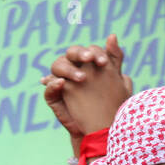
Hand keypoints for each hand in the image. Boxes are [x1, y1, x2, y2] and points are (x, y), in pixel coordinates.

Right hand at [41, 34, 131, 150]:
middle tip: (90, 60)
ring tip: (81, 78)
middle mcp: (73, 69)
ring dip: (68, 69)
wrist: (102, 128)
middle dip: (79, 54)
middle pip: (70, 54)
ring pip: (58, 66)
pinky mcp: (54, 97)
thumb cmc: (111, 103)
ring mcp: (62, 83)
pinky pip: (49, 88)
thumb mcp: (116, 79)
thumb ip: (114, 58)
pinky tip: (63, 84)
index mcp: (87, 64)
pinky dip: (53, 84)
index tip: (104, 61)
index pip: (87, 50)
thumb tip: (112, 35)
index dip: (94, 52)